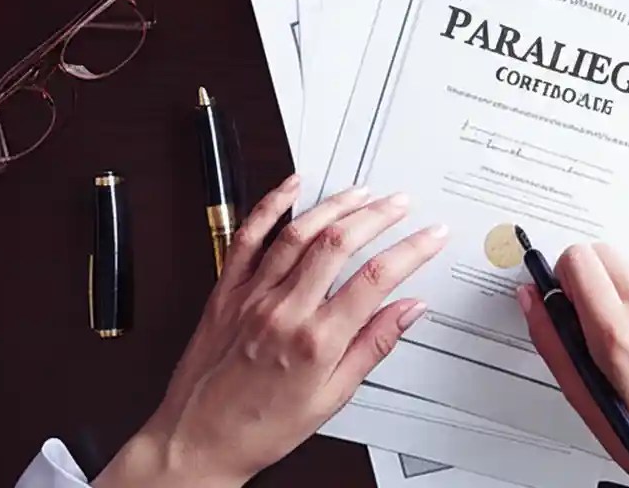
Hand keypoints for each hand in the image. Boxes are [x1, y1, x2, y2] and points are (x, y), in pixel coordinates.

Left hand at [93, 175, 446, 487]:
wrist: (198, 441)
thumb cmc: (261, 427)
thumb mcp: (333, 397)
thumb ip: (373, 346)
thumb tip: (408, 311)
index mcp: (316, 342)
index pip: (376, 279)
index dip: (411, 250)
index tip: (430, 236)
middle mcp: (283, 311)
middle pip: (339, 243)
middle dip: (378, 215)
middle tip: (401, 204)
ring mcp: (252, 296)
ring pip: (298, 232)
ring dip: (335, 204)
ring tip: (361, 192)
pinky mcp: (226, 291)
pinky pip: (248, 237)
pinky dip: (271, 205)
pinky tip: (291, 187)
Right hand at [518, 244, 628, 487]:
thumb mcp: (582, 393)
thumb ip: (550, 337)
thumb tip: (533, 299)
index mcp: (617, 332)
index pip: (578, 258)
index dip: (562, 275)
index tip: (562, 295)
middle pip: (605, 251)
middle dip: (587, 275)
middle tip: (586, 314)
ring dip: (619, 289)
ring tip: (621, 334)